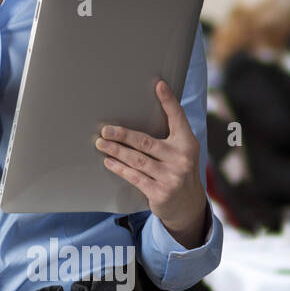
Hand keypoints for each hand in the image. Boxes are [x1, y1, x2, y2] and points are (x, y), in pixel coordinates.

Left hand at [95, 78, 208, 245]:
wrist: (189, 205)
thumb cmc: (178, 170)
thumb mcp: (181, 152)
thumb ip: (168, 136)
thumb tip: (140, 113)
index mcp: (188, 144)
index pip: (178, 118)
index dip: (169, 101)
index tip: (159, 84)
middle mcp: (181, 159)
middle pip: (146, 142)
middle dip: (122, 135)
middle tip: (105, 130)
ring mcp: (171, 177)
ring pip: (136, 160)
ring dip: (116, 151)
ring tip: (100, 144)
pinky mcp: (160, 192)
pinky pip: (134, 176)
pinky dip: (119, 168)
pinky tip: (108, 161)